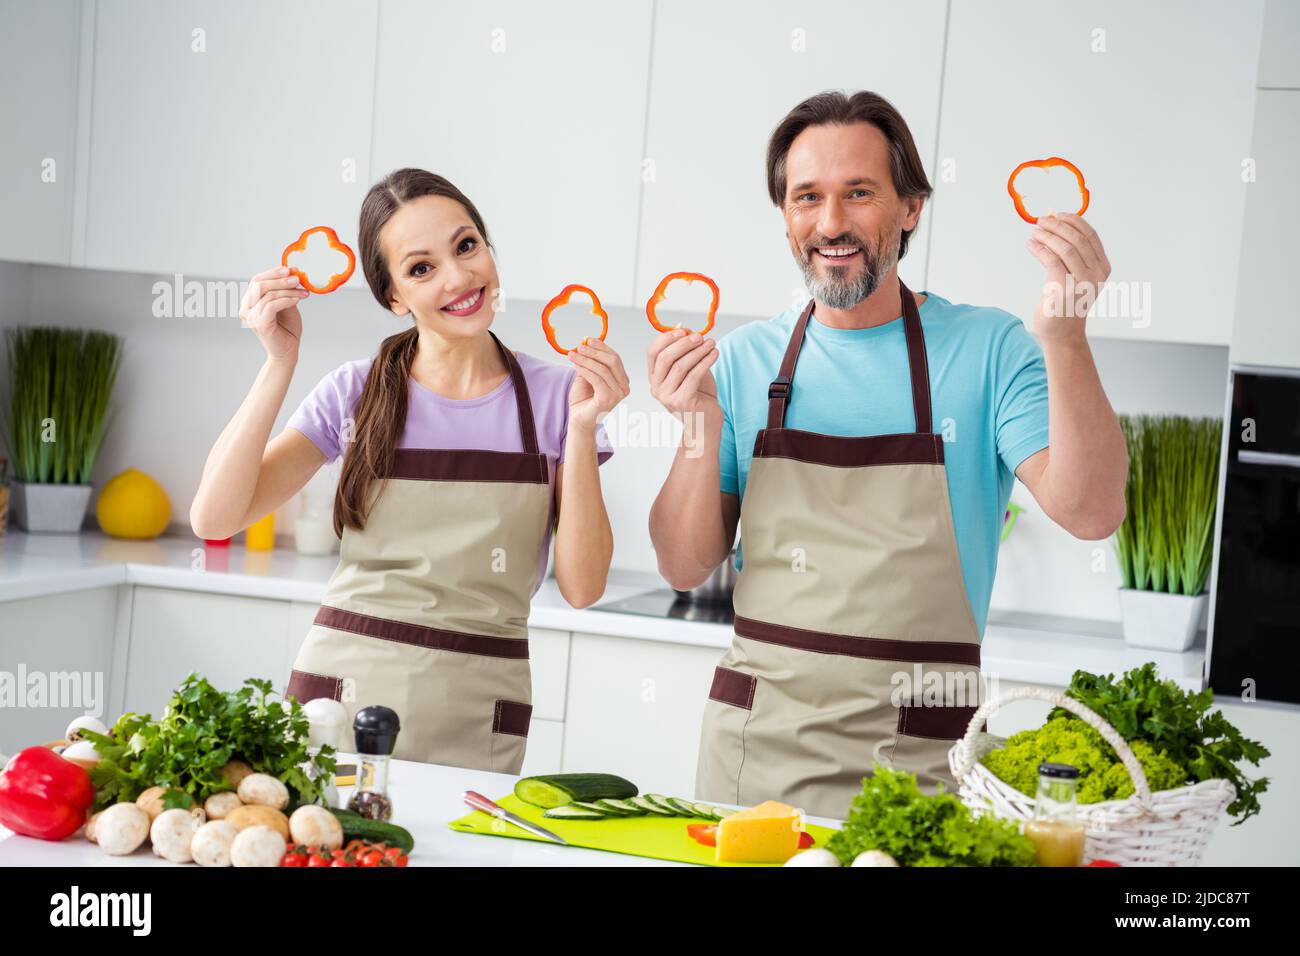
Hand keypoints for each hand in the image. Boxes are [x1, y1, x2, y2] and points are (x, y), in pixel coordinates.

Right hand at [241, 265, 308, 363]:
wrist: (288, 351)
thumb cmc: (287, 328)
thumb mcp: (286, 304)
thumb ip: (285, 290)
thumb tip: (292, 271)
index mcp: (250, 301)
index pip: (257, 280)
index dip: (273, 272)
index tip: (291, 269)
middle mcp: (246, 308)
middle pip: (259, 285)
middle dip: (280, 279)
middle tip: (298, 279)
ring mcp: (250, 317)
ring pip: (268, 295)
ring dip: (288, 291)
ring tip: (304, 292)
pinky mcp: (259, 324)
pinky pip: (271, 306)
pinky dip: (286, 300)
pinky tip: (298, 299)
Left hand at [567, 338, 629, 431]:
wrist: (578, 419)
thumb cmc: (584, 399)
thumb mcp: (587, 375)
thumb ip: (589, 361)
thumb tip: (586, 342)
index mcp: (622, 380)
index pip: (615, 358)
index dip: (602, 347)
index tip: (588, 339)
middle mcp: (624, 387)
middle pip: (612, 361)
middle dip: (595, 352)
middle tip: (580, 346)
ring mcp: (618, 394)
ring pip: (602, 369)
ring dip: (585, 359)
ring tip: (572, 355)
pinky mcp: (608, 399)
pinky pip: (596, 379)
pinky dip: (584, 369)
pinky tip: (575, 365)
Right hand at [647, 328, 718, 420]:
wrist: (705, 422)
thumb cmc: (698, 395)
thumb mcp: (690, 369)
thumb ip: (685, 351)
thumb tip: (683, 327)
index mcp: (654, 377)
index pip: (653, 352)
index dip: (667, 338)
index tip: (684, 330)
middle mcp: (656, 387)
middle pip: (665, 357)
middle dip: (684, 343)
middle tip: (700, 336)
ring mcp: (667, 396)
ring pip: (680, 366)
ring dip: (698, 351)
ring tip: (711, 343)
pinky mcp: (682, 402)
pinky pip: (693, 376)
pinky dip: (705, 362)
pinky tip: (715, 354)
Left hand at [1025, 213, 1110, 342]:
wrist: (1062, 333)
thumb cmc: (1067, 302)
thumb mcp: (1077, 276)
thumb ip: (1074, 256)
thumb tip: (1056, 225)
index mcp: (1103, 267)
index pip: (1091, 236)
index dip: (1073, 221)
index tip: (1057, 214)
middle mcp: (1096, 274)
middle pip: (1077, 239)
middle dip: (1057, 226)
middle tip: (1041, 221)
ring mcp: (1082, 283)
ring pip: (1065, 248)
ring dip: (1047, 236)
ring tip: (1034, 232)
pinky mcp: (1064, 290)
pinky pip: (1052, 261)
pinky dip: (1039, 248)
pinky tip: (1031, 244)